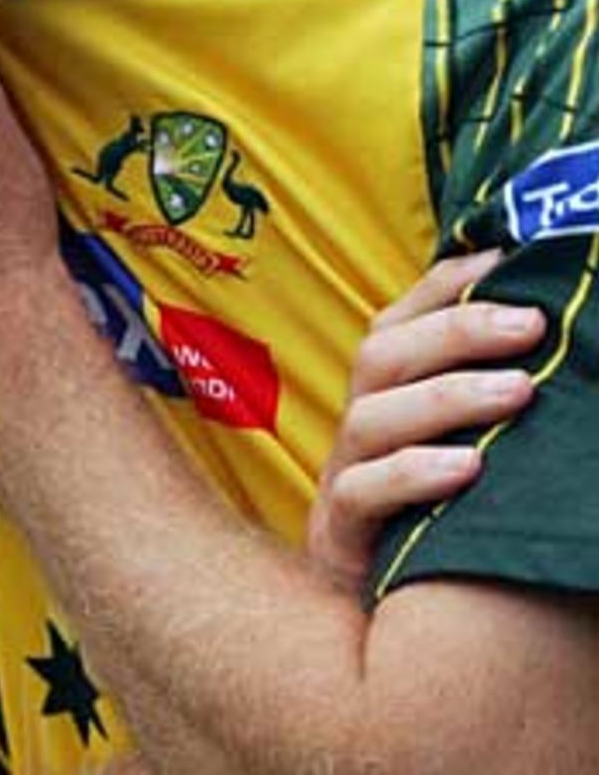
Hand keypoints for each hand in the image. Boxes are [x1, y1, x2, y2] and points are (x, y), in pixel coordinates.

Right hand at [306, 250, 544, 592]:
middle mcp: (358, 427)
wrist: (386, 632)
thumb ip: (497, 400)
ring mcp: (343, 479)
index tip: (507, 260)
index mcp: (384, 397)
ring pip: (371, 417)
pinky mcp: (340, 537)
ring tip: (520, 390)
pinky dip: (413, 475)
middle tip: (532, 322)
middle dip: (455, 330)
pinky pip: (363, 495)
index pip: (400, 318)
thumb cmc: (445, 528)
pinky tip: (468, 471)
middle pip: (381, 355)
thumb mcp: (468, 454)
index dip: (443, 285)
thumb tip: (551, 344)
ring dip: (446, 396)